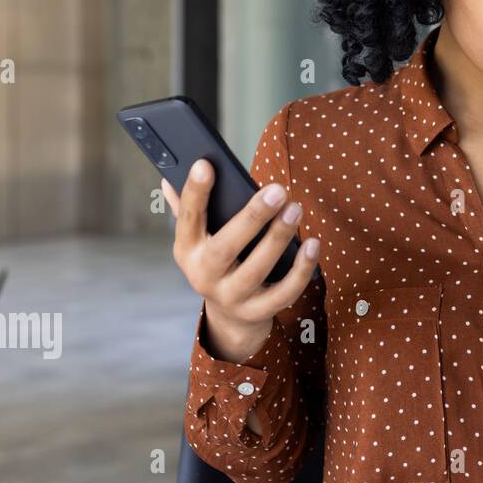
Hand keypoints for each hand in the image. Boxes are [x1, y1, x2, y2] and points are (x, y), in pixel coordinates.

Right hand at [162, 158, 318, 361]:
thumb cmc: (217, 262)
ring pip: (256, 269)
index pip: (187, 219)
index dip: (194, 192)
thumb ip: (187, 209)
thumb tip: (169, 177)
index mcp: (187, 250)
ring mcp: (231, 297)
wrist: (229, 318)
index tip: (205, 164)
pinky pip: (284, 292)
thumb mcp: (198, 240)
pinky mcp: (257, 312)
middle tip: (278, 189)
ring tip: (296, 208)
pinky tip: (313, 244)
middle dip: (252, 217)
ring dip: (278, 237)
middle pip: (225, 247)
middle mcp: (204, 276)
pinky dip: (301, 269)